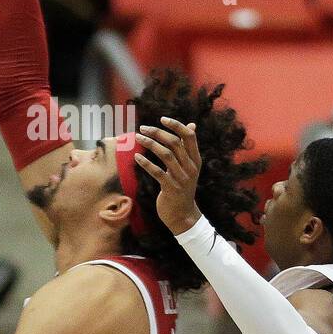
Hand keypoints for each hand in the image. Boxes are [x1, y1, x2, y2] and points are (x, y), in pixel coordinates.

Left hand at [134, 117, 202, 235]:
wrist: (183, 215)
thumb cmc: (183, 187)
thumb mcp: (189, 167)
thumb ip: (188, 147)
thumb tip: (192, 125)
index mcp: (195, 160)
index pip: (189, 136)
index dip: (176, 125)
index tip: (162, 118)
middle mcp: (190, 167)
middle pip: (175, 143)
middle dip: (157, 132)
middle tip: (142, 128)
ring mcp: (182, 178)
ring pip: (166, 155)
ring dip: (150, 144)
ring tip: (138, 138)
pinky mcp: (171, 188)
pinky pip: (157, 172)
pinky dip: (146, 163)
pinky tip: (136, 157)